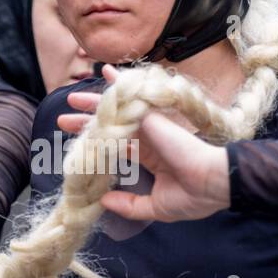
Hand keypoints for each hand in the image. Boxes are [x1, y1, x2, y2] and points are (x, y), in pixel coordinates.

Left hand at [57, 64, 231, 222]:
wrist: (213, 183)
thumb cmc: (192, 197)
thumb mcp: (155, 206)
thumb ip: (129, 206)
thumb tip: (102, 203)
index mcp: (151, 158)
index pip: (118, 147)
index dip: (98, 145)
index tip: (79, 146)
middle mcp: (148, 138)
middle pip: (112, 126)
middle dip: (87, 122)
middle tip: (64, 119)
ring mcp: (150, 125)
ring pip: (117, 110)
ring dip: (94, 103)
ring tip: (71, 99)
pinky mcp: (153, 116)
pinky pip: (133, 96)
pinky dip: (120, 83)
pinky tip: (104, 71)